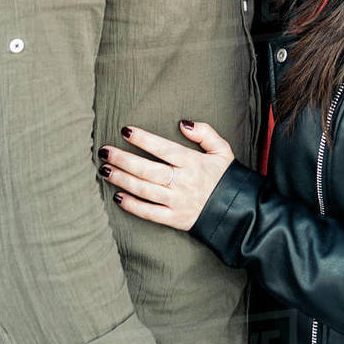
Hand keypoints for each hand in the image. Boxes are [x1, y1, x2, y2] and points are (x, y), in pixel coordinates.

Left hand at [99, 122, 234, 230]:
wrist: (239, 212)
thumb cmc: (227, 177)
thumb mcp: (223, 149)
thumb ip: (205, 132)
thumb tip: (183, 123)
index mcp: (193, 162)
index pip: (163, 148)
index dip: (143, 139)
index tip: (125, 130)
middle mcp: (182, 182)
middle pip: (147, 169)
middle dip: (123, 159)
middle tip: (104, 151)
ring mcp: (177, 202)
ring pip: (143, 190)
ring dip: (122, 179)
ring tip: (104, 170)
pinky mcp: (174, 220)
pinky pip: (149, 213)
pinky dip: (132, 205)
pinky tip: (118, 197)